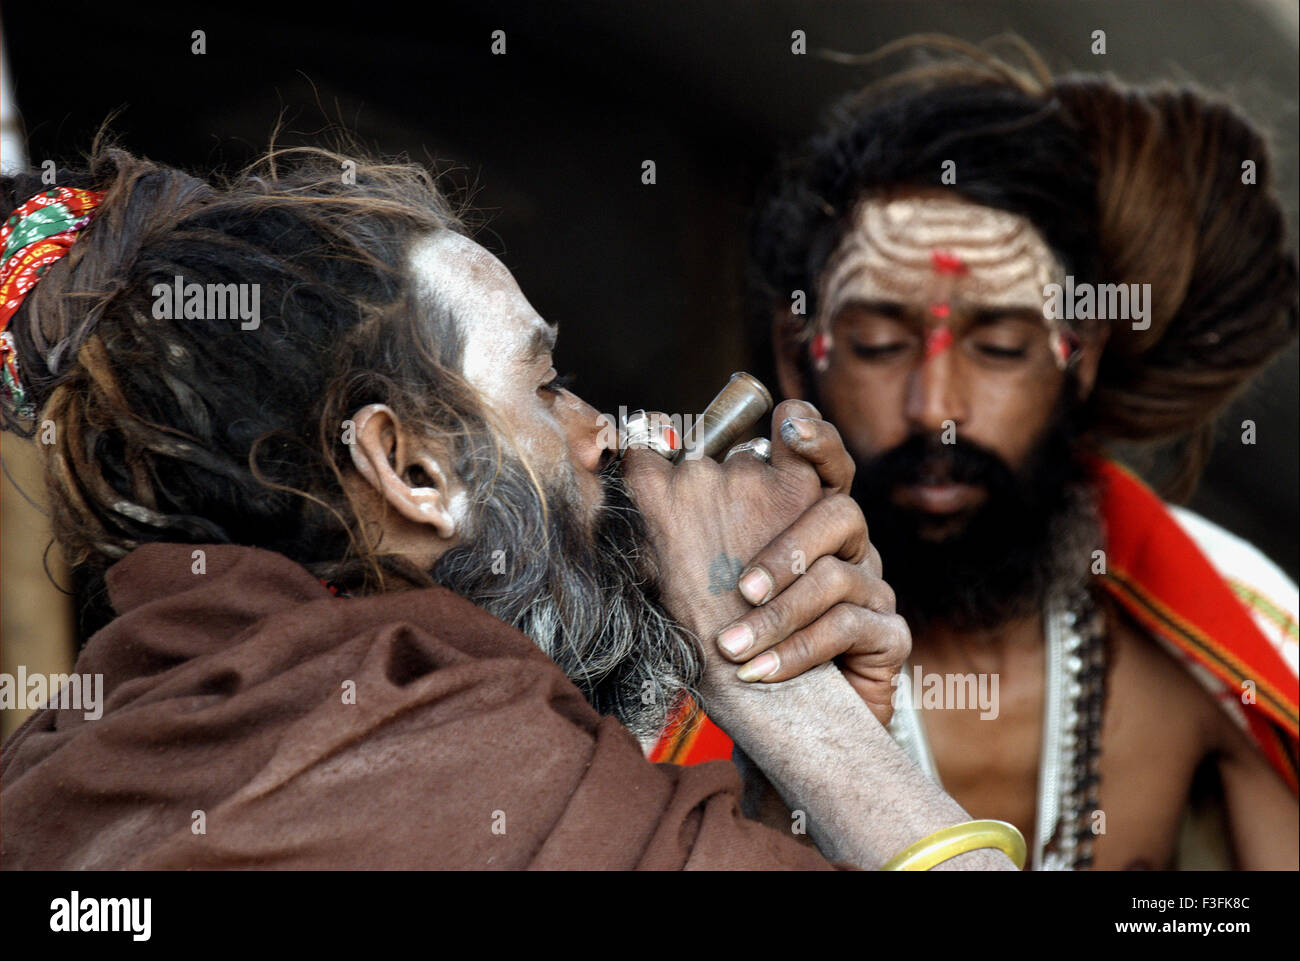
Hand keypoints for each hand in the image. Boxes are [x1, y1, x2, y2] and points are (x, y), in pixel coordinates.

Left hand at [623, 400, 909, 724]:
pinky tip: (759, 672)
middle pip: (836, 510)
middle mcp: (846, 546)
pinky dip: (797, 651)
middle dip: (782, 551)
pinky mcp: (887, 635)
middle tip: (740, 590)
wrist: (775, 721)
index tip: (792, 423)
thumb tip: (632, 463)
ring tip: (735, 647)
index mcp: (800, 519)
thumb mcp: (688, 576)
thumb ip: (670, 521)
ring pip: (837, 575)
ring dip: (781, 613)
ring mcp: (873, 588)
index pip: (820, 462)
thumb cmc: (729, 639)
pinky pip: (850, 629)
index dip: (814, 437)